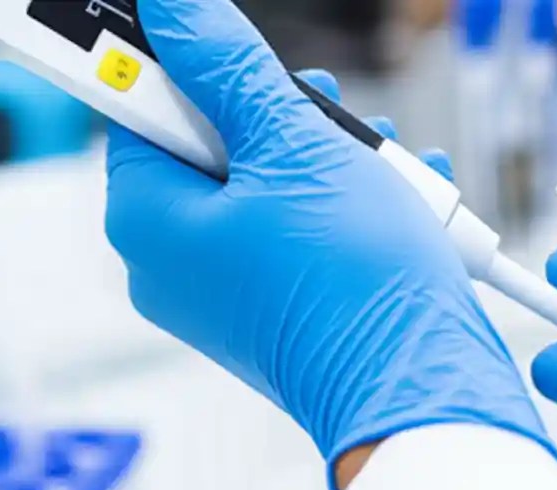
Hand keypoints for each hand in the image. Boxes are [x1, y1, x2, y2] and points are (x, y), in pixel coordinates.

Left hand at [105, 0, 554, 489]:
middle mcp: (173, 265)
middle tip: (335, 115)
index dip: (198, 71)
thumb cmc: (354, 284)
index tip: (248, 61)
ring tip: (390, 162)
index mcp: (147, 219)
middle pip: (213, 146)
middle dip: (288, 119)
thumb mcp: (296, 145)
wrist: (417, 387)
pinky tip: (403, 201)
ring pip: (268, 190)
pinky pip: (297, 236)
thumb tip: (178, 13)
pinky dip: (346, 210)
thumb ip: (230, 68)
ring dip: (333, 160)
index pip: (139, 107)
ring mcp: (226, 296)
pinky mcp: (277, 316)